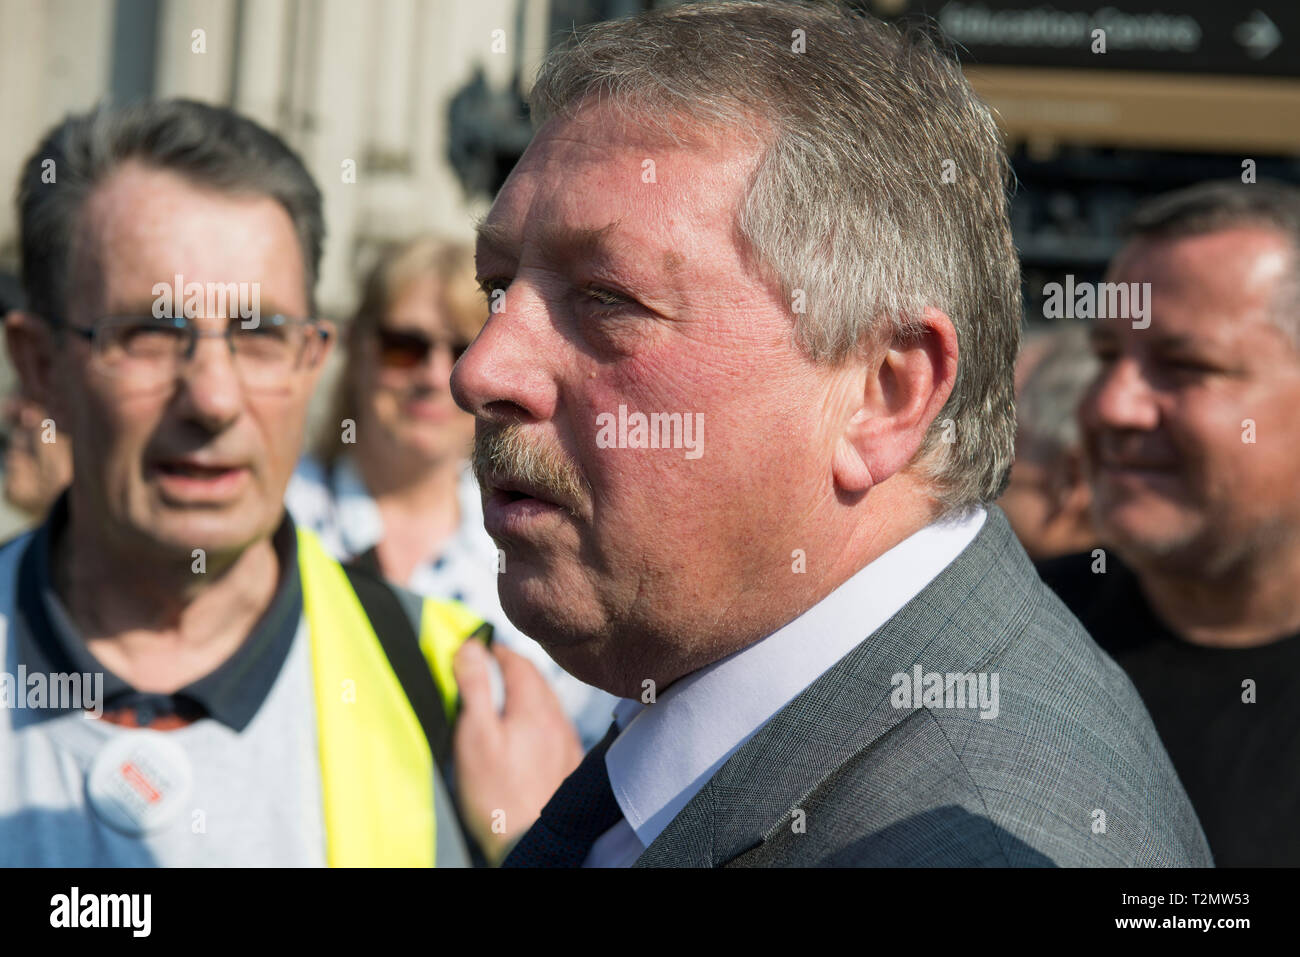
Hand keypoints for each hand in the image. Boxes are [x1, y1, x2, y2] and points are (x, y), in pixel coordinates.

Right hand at [452, 640, 583, 864]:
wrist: (526, 840)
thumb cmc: (494, 791)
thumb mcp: (474, 735)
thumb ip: (475, 687)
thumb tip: (472, 647)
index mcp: (535, 707)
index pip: (519, 662)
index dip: (498, 652)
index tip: (479, 651)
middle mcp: (558, 719)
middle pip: (537, 679)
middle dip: (513, 669)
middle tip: (488, 671)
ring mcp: (567, 742)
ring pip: (548, 702)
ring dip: (527, 693)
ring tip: (503, 700)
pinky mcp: (569, 763)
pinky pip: (554, 726)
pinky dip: (538, 717)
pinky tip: (524, 732)